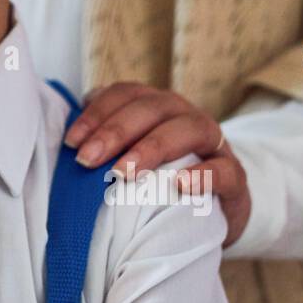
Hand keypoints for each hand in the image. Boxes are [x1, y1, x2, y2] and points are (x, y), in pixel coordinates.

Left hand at [64, 81, 251, 246]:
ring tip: (123, 173)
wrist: (219, 208)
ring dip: (151, 148)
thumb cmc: (163, 178)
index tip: (72, 142)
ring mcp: (214, 142)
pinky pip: (223, 170)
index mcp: (157, 105)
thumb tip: (67, 143)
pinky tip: (179, 185)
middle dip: (114, 131)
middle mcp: (184, 114)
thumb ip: (106, 142)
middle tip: (87, 160)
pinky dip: (202, 176)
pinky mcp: (235, 176)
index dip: (96, 113)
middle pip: (150, 108)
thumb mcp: (134, 154)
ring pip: (186, 130)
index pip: (125, 94)